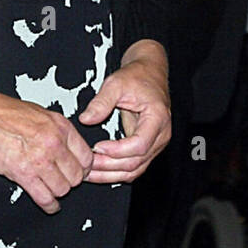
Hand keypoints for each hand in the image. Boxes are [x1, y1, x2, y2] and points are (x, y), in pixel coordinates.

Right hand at [0, 91, 93, 214]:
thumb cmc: (2, 112)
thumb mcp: (40, 114)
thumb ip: (57, 132)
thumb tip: (70, 149)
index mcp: (60, 126)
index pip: (87, 157)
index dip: (83, 168)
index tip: (78, 172)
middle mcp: (54, 142)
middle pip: (77, 176)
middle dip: (70, 181)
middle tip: (62, 181)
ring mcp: (40, 159)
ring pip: (63, 189)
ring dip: (57, 192)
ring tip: (51, 190)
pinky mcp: (23, 173)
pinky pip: (45, 198)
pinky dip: (49, 205)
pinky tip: (48, 204)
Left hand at [78, 39, 170, 182]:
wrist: (149, 73)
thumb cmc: (137, 76)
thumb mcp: (116, 83)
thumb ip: (101, 102)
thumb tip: (86, 119)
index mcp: (157, 118)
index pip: (139, 145)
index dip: (117, 150)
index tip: (97, 146)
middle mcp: (160, 135)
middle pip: (135, 163)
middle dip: (108, 166)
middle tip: (86, 164)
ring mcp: (155, 144)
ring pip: (134, 170)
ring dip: (110, 175)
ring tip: (88, 172)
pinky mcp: (147, 147)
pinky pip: (133, 167)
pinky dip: (115, 172)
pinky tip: (99, 171)